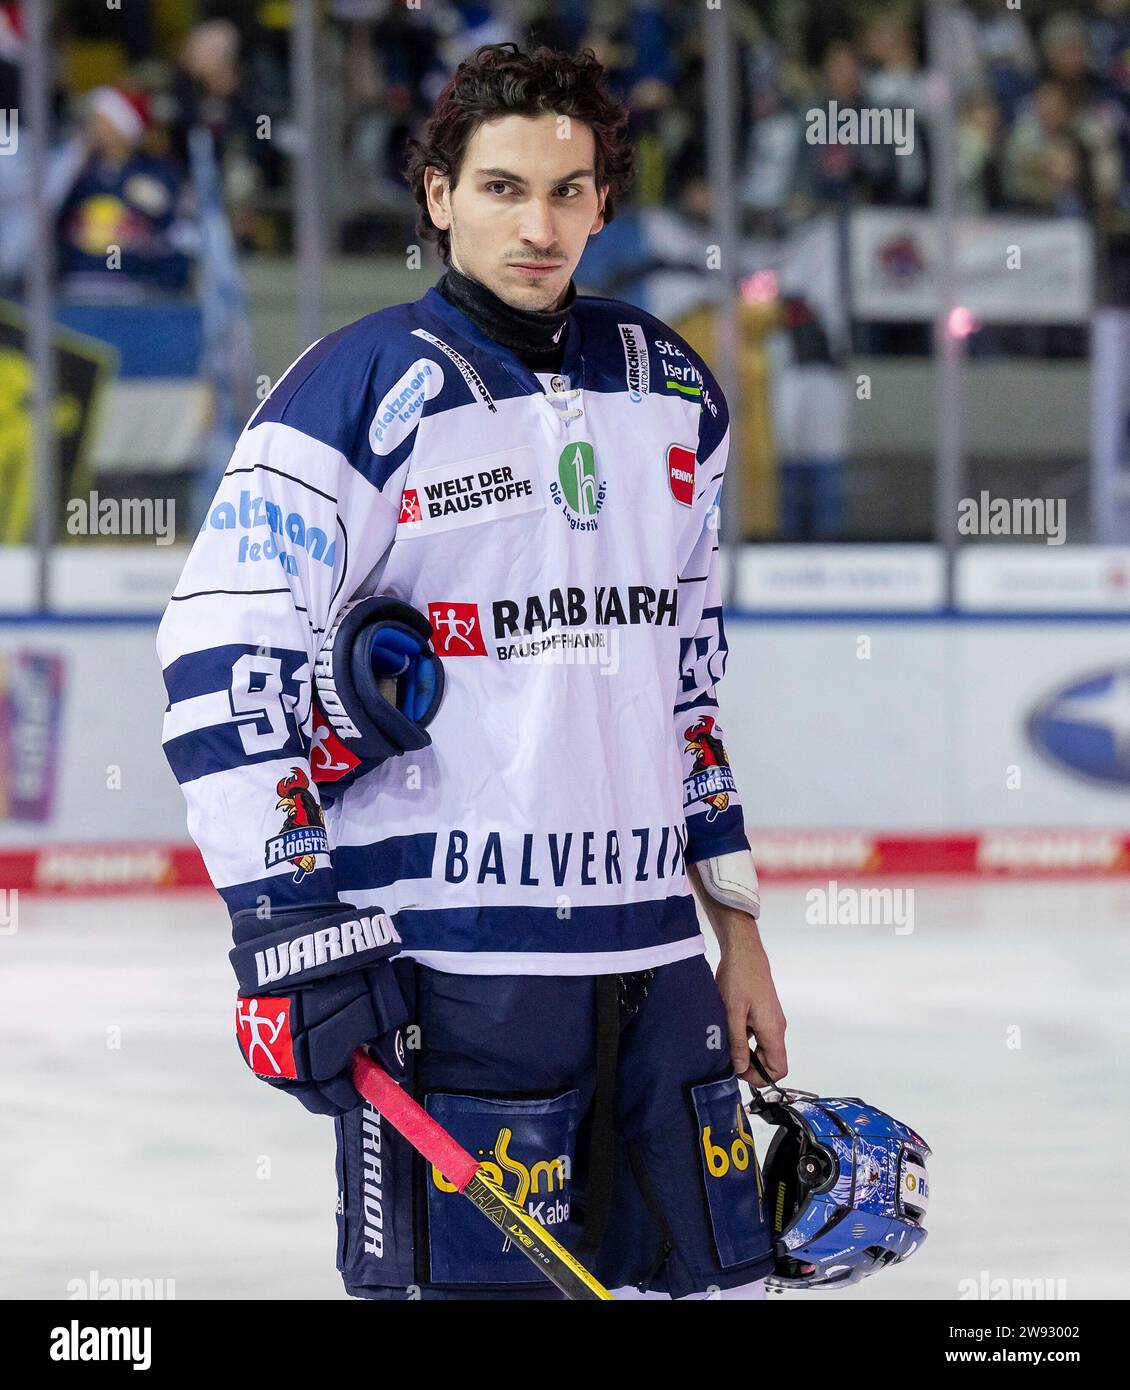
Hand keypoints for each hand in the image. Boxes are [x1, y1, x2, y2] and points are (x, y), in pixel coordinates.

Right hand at [231, 903, 408, 1115]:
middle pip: (313, 1096)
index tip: (363, 1091)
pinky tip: (302, 1057)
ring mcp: (266, 1049)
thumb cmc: (343, 964)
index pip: (341, 1093)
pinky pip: (272, 1063)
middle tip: (345, 1087)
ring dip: (309, 1083)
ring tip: (326, 1072)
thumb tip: (389, 1068)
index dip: (355, 1095)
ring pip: (290, 1083)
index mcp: (325, 1056)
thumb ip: (381, 1038)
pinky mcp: (249, 1035)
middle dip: (332, 1095)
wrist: (292, 932)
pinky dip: (289, 1065)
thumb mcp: (376, 999)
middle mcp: (292, 1062)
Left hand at [707, 903, 788, 1084]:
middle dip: (751, 1066)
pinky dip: (745, 1038)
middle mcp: (776, 1027)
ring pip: (763, 1047)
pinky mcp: (763, 1012)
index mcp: (773, 1030)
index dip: (761, 1077)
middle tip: (727, 1059)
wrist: (744, 952)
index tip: (739, 1071)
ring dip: (746, 1051)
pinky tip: (727, 1029)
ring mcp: (771, 1019)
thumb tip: (740, 1068)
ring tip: (725, 1043)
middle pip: (771, 1060)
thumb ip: (737, 1043)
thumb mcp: (733, 1013)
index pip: (779, 1068)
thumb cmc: (739, 979)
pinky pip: (758, 1034)